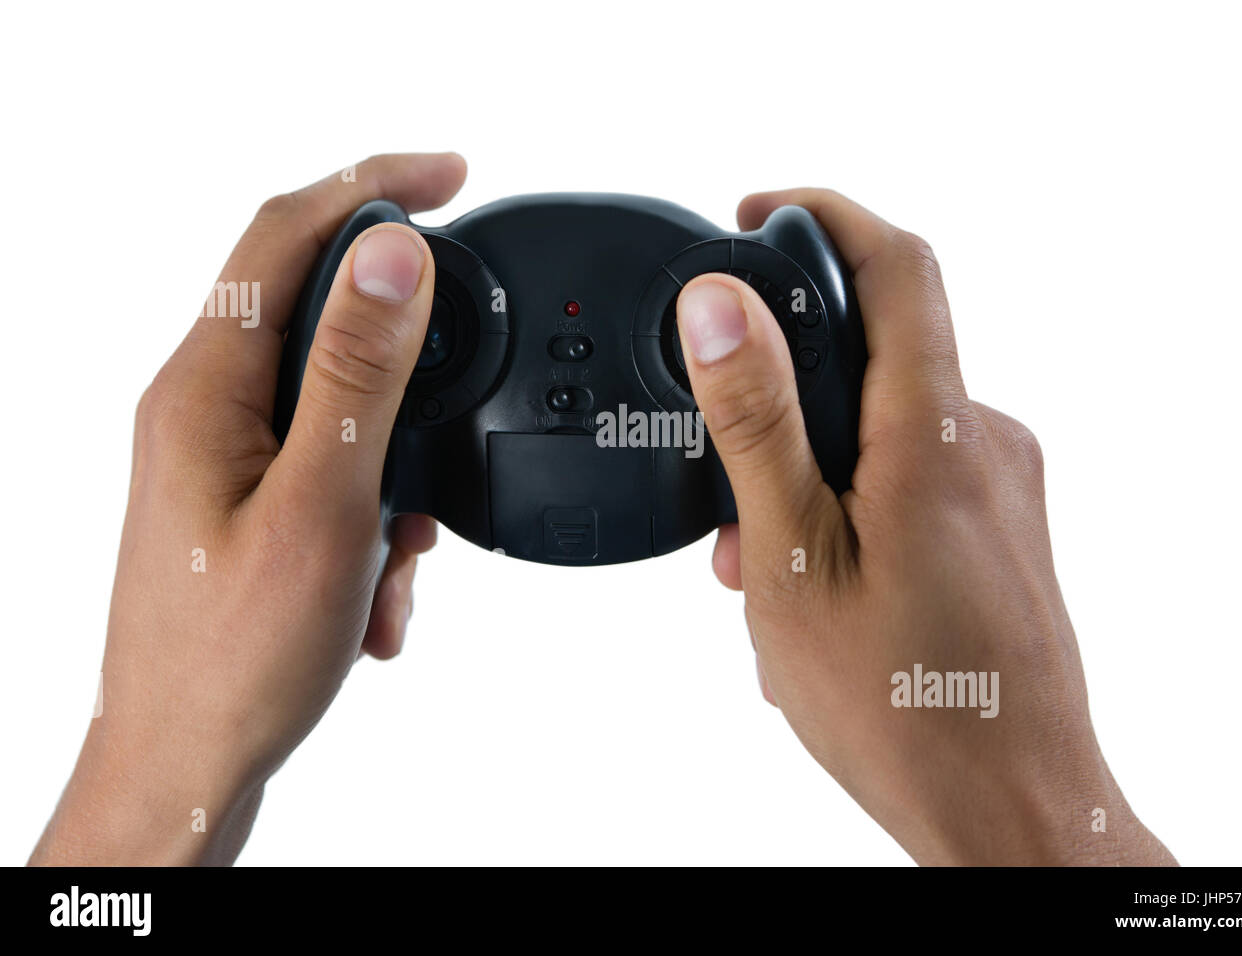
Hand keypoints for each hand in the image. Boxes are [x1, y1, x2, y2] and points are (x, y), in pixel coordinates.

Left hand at [30, 153, 465, 864]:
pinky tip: (379, 585)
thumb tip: (392, 256)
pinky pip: (331, 468)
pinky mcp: (246, 504)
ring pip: (338, 405)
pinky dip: (374, 512)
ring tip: (402, 547)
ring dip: (393, 465)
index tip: (452, 176)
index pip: (285, 234)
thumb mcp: (321, 505)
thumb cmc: (233, 660)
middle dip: (405, 362)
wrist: (185, 767)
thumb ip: (360, 374)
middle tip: (458, 395)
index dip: (372, 186)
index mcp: (205, 388)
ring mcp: (223, 458)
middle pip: (317, 314)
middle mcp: (204, 409)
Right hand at [677, 189, 1175, 864]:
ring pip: (886, 430)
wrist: (1008, 811)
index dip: (823, 214)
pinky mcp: (999, 536)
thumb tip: (720, 307)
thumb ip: (760, 423)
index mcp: (937, 437)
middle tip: (727, 476)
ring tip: (760, 566)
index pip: (897, 264)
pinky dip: (847, 507)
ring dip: (810, 470)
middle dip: (788, 392)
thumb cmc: (908, 709)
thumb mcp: (795, 558)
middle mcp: (986, 448)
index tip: (756, 214)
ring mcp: (1000, 495)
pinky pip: (912, 482)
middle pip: (880, 351)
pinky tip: (811, 590)